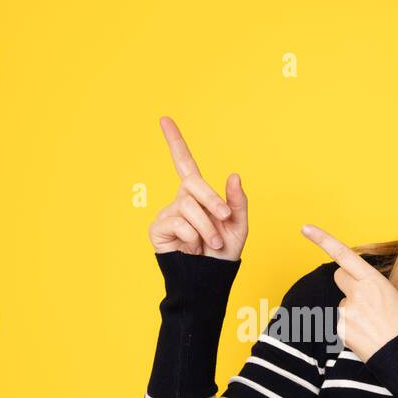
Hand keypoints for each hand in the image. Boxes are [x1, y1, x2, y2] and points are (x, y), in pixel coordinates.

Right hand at [148, 116, 247, 259]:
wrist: (210, 279)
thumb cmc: (223, 253)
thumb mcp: (238, 225)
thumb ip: (238, 201)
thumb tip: (233, 174)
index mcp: (199, 195)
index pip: (185, 163)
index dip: (175, 141)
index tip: (164, 119)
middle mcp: (181, 200)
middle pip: (193, 183)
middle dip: (212, 200)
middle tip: (224, 218)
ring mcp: (168, 213)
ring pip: (189, 207)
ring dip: (207, 228)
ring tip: (211, 244)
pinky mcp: (158, 229)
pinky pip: (180, 223)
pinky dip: (193, 238)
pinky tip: (192, 248)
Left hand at [301, 224, 397, 362]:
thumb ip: (378, 289)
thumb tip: (368, 291)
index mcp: (374, 281)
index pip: (344, 255)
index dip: (323, 240)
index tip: (306, 228)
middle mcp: (357, 293)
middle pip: (338, 276)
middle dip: (347, 283)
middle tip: (364, 300)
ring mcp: (346, 312)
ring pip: (341, 303)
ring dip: (351, 312)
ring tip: (372, 326)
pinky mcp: (339, 330)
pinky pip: (339, 323)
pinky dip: (349, 328)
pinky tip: (365, 337)